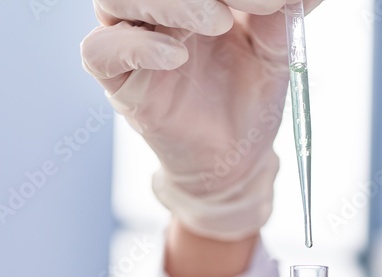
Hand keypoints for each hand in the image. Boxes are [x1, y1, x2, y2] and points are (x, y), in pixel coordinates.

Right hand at [81, 0, 320, 240]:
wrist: (236, 157)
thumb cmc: (248, 97)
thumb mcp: (273, 52)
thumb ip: (280, 16)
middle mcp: (154, 9)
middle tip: (254, 2)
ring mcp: (130, 40)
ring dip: (169, 3)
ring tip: (217, 19)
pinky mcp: (118, 81)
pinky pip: (101, 52)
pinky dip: (136, 47)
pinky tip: (176, 56)